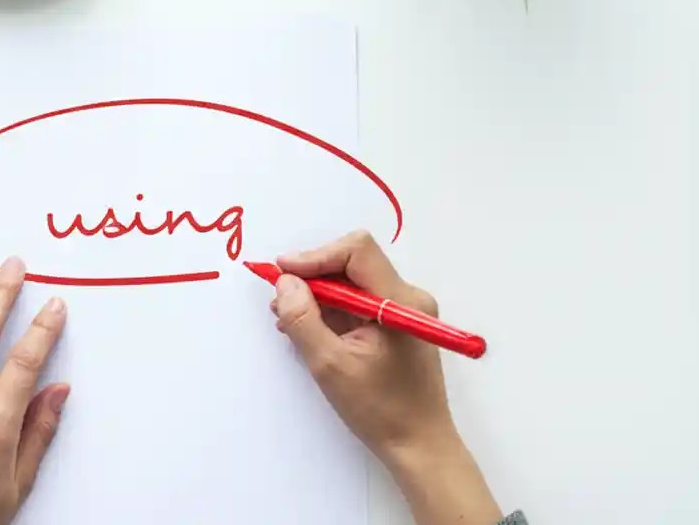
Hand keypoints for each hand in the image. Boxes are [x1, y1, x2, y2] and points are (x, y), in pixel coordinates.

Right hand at [271, 232, 502, 524]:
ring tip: (288, 319)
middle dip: (312, 277)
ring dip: (318, 296)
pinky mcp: (397, 325)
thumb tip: (285, 282)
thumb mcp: (329, 365)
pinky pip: (358, 304)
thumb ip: (303, 319)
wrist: (419, 446)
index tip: (282, 273)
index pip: (356, 251)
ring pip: (352, 284)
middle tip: (279, 299)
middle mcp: (407, 297)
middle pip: (352, 265)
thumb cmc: (381, 410)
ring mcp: (404, 311)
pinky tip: (309, 330)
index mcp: (399, 301)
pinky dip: (331, 311)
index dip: (315, 256)